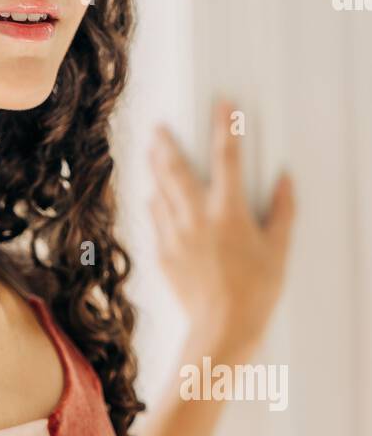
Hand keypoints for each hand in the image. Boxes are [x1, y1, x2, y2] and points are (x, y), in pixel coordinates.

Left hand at [146, 99, 295, 355]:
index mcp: (228, 212)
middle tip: (159, 127)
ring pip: (159, 192)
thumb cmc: (255, 292)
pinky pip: (156, 221)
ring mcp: (175, 236)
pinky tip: (154, 198)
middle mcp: (196, 218)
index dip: (225, 128)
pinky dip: (155, 204)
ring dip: (156, 170)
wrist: (221, 329)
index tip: (223, 106)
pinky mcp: (164, 255)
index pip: (227, 158)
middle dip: (167, 144)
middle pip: (176, 170)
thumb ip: (282, 210)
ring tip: (151, 152)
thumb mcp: (278, 249)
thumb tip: (284, 179)